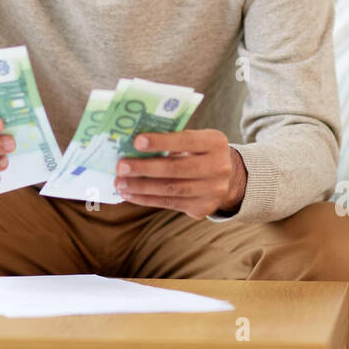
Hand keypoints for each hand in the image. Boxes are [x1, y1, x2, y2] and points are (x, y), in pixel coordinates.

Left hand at [113, 129, 246, 218]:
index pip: (186, 140)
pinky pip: (170, 203)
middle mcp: (219, 167)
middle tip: (120, 167)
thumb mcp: (196, 140)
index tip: (136, 141)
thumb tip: (133, 145)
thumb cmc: (200, 152)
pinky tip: (130, 194)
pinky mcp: (203, 208)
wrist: (228, 178)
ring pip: (171, 189)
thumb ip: (172, 140)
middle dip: (145, 168)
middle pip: (176, 169)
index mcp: (216, 142)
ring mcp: (213, 190)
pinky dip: (146, 199)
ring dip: (141, 187)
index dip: (161, 142)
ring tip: (120, 183)